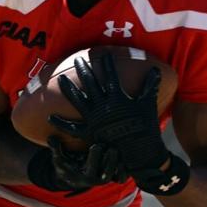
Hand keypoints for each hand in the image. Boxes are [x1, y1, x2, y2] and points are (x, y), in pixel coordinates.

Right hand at [27, 136, 128, 194]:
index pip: (93, 166)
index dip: (96, 153)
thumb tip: (51, 137)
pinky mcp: (113, 177)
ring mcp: (106, 179)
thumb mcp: (58, 159)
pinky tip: (123, 155)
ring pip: (118, 172)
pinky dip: (124, 166)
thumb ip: (56, 148)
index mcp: (85, 176)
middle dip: (110, 156)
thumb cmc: (65, 166)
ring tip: (117, 148)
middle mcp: (98, 180)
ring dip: (119, 160)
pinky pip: (122, 175)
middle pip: (108, 170)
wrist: (72, 179)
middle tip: (110, 145)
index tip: (96, 144)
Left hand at [50, 54, 169, 180]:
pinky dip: (61, 122)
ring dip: (68, 89)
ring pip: (77, 100)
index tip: (103, 53)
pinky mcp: (90, 132)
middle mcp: (103, 105)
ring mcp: (95, 118)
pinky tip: (50, 116)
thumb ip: (150, 86)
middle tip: (76, 59)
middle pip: (90, 83)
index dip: (107, 64)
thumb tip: (156, 70)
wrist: (141, 153)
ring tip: (59, 79)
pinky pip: (73, 128)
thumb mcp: (148, 105)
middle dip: (83, 69)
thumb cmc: (146, 127)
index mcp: (118, 97)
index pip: (111, 75)